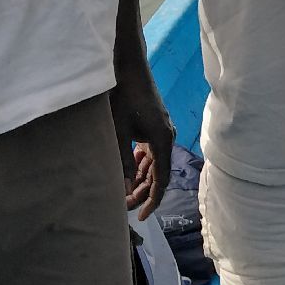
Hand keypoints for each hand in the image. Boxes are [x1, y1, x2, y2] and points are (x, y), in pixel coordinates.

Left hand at [110, 60, 175, 219]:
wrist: (128, 67)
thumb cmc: (122, 97)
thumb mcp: (117, 132)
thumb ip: (120, 162)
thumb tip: (122, 192)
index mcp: (163, 139)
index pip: (161, 179)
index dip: (152, 200)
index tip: (142, 216)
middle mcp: (167, 136)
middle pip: (159, 173)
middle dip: (143, 191)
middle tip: (125, 206)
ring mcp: (162, 129)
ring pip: (154, 163)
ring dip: (140, 178)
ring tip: (123, 191)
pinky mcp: (154, 125)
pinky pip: (151, 152)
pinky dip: (140, 164)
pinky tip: (127, 169)